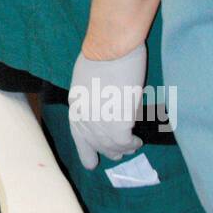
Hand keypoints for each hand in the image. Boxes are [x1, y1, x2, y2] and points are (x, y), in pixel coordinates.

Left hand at [68, 44, 146, 170]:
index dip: (86, 150)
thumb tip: (104, 108)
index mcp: (75, 107)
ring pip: (112, 146)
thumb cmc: (101, 56)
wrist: (110, 49)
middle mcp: (84, 119)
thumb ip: (92, 99)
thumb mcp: (86, 81)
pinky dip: (132, 143)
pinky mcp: (118, 124)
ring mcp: (100, 124)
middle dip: (109, 151)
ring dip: (123, 148)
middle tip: (121, 153)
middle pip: (97, 145)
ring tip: (133, 145)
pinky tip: (137, 140)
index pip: (78, 136)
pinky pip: (126, 142)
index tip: (91, 163)